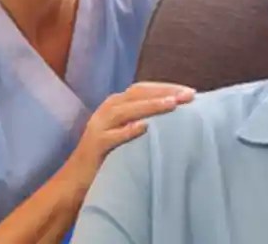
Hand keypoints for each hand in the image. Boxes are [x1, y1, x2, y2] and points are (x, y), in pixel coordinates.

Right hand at [62, 82, 194, 191]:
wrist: (76, 180)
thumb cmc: (109, 155)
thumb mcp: (126, 131)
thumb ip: (144, 119)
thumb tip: (177, 113)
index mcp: (116, 104)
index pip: (143, 88)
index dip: (167, 87)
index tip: (191, 92)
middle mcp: (107, 110)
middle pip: (137, 94)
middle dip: (164, 92)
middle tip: (189, 96)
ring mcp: (99, 126)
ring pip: (126, 110)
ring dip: (149, 106)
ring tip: (172, 105)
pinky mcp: (94, 146)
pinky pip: (112, 136)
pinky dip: (127, 131)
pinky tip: (144, 128)